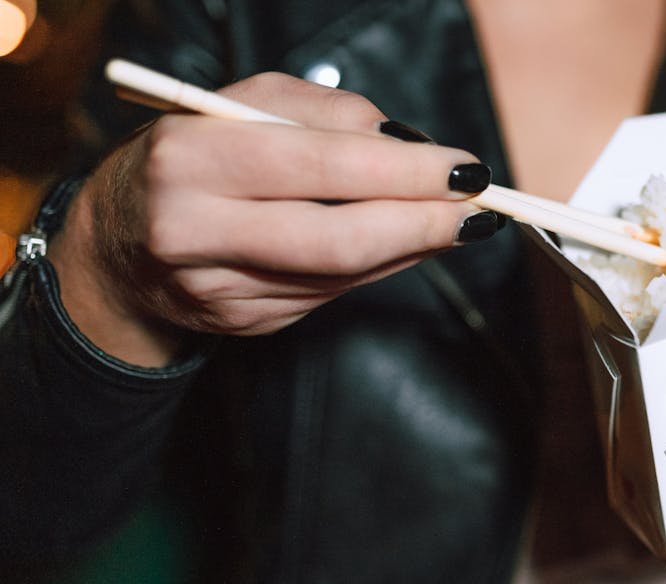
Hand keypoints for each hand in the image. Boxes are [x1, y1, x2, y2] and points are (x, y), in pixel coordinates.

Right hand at [49, 73, 496, 366]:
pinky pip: (332, 295)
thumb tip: (410, 146)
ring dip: (411, 247)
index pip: (319, 165)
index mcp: (190, 158)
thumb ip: (326, 114)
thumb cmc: (194, 156)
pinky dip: (377, 267)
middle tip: (478, 208)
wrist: (117, 244)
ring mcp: (216, 289)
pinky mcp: (241, 323)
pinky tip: (401, 243)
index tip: (465, 168)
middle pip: (337, 239)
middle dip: (423, 223)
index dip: (404, 172)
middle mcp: (192, 230)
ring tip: (453, 220)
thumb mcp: (243, 106)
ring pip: (343, 275)